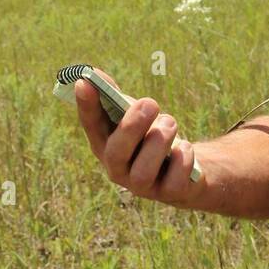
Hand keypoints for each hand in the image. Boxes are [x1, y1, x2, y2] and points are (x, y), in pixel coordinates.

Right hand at [75, 69, 199, 204]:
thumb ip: (115, 97)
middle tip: (150, 103)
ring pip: (143, 171)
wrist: (185, 168)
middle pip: (116, 153)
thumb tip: (92, 74)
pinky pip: (174, 180)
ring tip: (170, 123)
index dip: (86, 106)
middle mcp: (119, 170)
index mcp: (106, 145)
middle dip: (132, 126)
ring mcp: (143, 185)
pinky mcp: (170, 194)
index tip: (84, 82)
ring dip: (159, 141)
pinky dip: (182, 158)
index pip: (91, 126)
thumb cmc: (151, 137)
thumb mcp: (134, 115)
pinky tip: (184, 147)